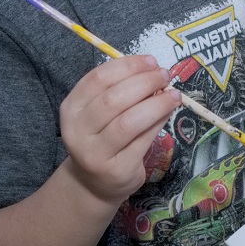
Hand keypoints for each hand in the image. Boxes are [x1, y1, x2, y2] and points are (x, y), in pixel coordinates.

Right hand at [58, 55, 181, 204]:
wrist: (94, 184)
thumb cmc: (101, 139)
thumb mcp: (100, 113)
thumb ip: (120, 91)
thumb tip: (153, 72)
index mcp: (71, 109)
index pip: (98, 79)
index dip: (127, 66)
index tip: (150, 61)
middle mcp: (77, 132)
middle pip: (113, 99)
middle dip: (144, 82)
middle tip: (164, 75)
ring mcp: (95, 154)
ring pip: (129, 122)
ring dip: (156, 103)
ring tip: (173, 95)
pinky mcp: (117, 169)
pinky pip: (143, 140)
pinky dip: (159, 122)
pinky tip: (168, 112)